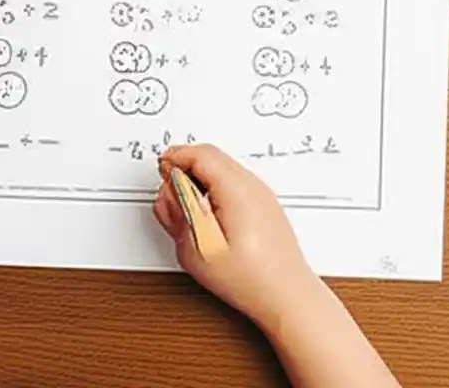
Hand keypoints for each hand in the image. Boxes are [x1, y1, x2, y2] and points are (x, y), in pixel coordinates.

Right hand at [154, 144, 320, 324]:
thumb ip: (177, 214)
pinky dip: (214, 189)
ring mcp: (262, 194)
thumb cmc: (250, 279)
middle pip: (212, 157)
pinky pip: (234, 183)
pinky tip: (206, 216)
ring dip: (199, 179)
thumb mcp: (197, 249)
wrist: (287, 295)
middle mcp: (253, 185)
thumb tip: (168, 191)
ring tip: (186, 211)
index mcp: (237, 189)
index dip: (175, 158)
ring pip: (222, 169)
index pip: (201, 154)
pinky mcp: (264, 205)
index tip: (161, 171)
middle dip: (185, 167)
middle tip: (170, 193)